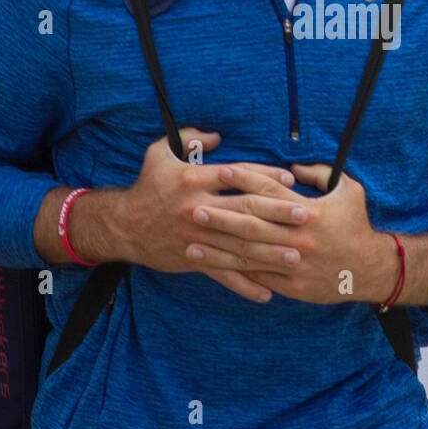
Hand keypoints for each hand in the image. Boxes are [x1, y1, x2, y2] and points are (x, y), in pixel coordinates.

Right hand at [117, 129, 303, 300]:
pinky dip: (245, 285)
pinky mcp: (193, 259)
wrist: (122, 225)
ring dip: (270, 252)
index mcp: (194, 180)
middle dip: (278, 213)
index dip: (265, 176)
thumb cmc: (147, 185)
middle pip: (245, 210)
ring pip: (239, 245)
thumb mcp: (160, 153)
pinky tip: (267, 294)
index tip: (290, 180)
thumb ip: (189, 137)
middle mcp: (198, 208)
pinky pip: (223, 274)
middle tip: (305, 216)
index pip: (237, 176)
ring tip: (296, 257)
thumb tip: (218, 134)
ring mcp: (197, 237)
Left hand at [187, 160, 397, 304]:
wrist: (371, 270)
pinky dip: (235, 273)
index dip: (244, 179)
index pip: (270, 191)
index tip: (220, 172)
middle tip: (193, 209)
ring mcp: (294, 264)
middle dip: (221, 217)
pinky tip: (214, 267)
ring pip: (249, 255)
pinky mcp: (292, 286)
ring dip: (218, 249)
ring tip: (192, 242)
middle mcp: (300, 237)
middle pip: (252, 224)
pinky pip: (259, 278)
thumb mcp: (348, 190)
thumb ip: (320, 174)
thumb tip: (292, 165)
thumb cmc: (357, 224)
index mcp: (310, 211)